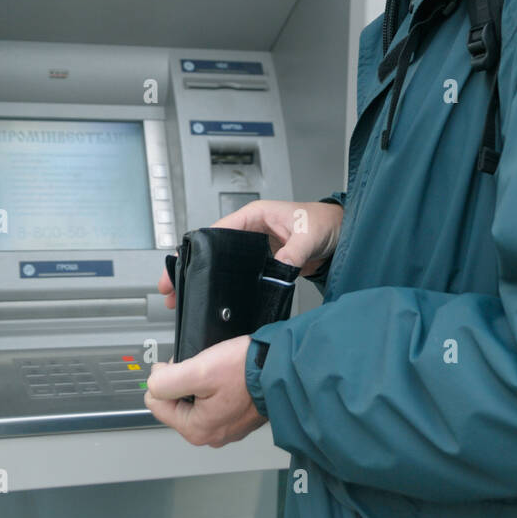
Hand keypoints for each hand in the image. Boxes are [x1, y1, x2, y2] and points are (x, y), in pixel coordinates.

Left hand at [144, 335, 266, 445]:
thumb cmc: (245, 370)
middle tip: (204, 368)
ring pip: (195, 400)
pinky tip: (227, 377)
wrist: (280, 366)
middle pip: (175, 403)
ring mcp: (226, 427)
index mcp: (197, 430)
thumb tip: (153, 382)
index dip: (165, 378)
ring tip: (218, 371)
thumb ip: (166, 381)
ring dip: (201, 382)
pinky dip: (217, 386)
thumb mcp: (198, 370)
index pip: (156, 403)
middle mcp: (211, 435)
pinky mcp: (238, 417)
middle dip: (184, 381)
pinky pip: (214, 400)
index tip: (184, 366)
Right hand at [156, 199, 341, 309]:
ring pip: (222, 264)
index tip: (178, 265)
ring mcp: (256, 248)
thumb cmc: (326, 223)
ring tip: (187, 299)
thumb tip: (279, 269)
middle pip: (212, 250)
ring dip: (206, 279)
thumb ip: (293, 252)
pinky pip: (239, 275)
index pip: (216, 230)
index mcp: (254, 215)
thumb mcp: (308, 235)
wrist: (344, 234)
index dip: (194, 248)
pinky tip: (217, 302)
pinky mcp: (264, 263)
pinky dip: (226, 287)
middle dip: (191, 268)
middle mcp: (251, 230)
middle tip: (172, 289)